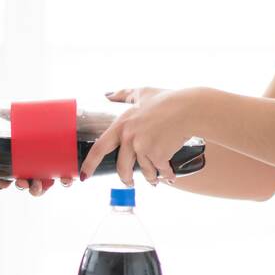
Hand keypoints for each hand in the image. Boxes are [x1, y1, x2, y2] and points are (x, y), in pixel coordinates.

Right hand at [0, 105, 74, 196]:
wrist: (81, 120)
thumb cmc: (52, 120)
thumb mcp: (33, 117)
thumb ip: (15, 116)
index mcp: (26, 157)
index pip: (12, 173)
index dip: (5, 182)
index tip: (2, 185)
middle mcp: (38, 164)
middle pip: (26, 182)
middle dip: (22, 186)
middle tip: (22, 182)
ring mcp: (52, 167)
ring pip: (43, 186)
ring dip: (38, 189)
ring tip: (38, 184)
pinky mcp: (68, 166)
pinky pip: (65, 180)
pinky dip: (64, 181)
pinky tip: (64, 179)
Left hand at [81, 88, 195, 185]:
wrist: (190, 109)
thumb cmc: (167, 100)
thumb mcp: (142, 92)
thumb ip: (123, 95)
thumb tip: (108, 95)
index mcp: (121, 125)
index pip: (99, 148)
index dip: (90, 164)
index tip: (84, 176)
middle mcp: (129, 138)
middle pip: (122, 167)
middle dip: (126, 179)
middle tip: (129, 182)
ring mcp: (144, 148)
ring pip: (144, 171)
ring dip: (151, 178)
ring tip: (155, 179)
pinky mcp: (159, 155)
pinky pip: (161, 171)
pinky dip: (166, 175)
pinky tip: (170, 176)